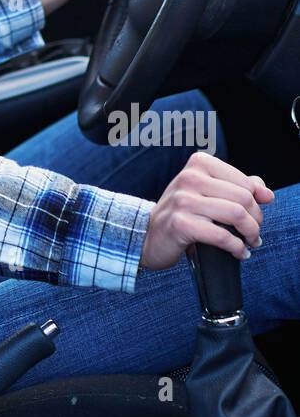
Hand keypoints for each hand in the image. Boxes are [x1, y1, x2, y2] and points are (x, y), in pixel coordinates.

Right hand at [140, 151, 273, 271]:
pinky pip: (222, 236)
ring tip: (250, 242)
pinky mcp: (181, 223)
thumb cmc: (183, 212)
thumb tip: (267, 194)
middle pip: (243, 198)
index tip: (255, 217)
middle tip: (253, 233)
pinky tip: (239, 253)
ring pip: (236, 215)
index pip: (244, 182)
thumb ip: (239, 186)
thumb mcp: (208, 192)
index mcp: (199, 164)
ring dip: (250, 234)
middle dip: (256, 220)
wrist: (149, 234)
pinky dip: (237, 248)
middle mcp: (189, 177)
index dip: (257, 203)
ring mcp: (183, 200)